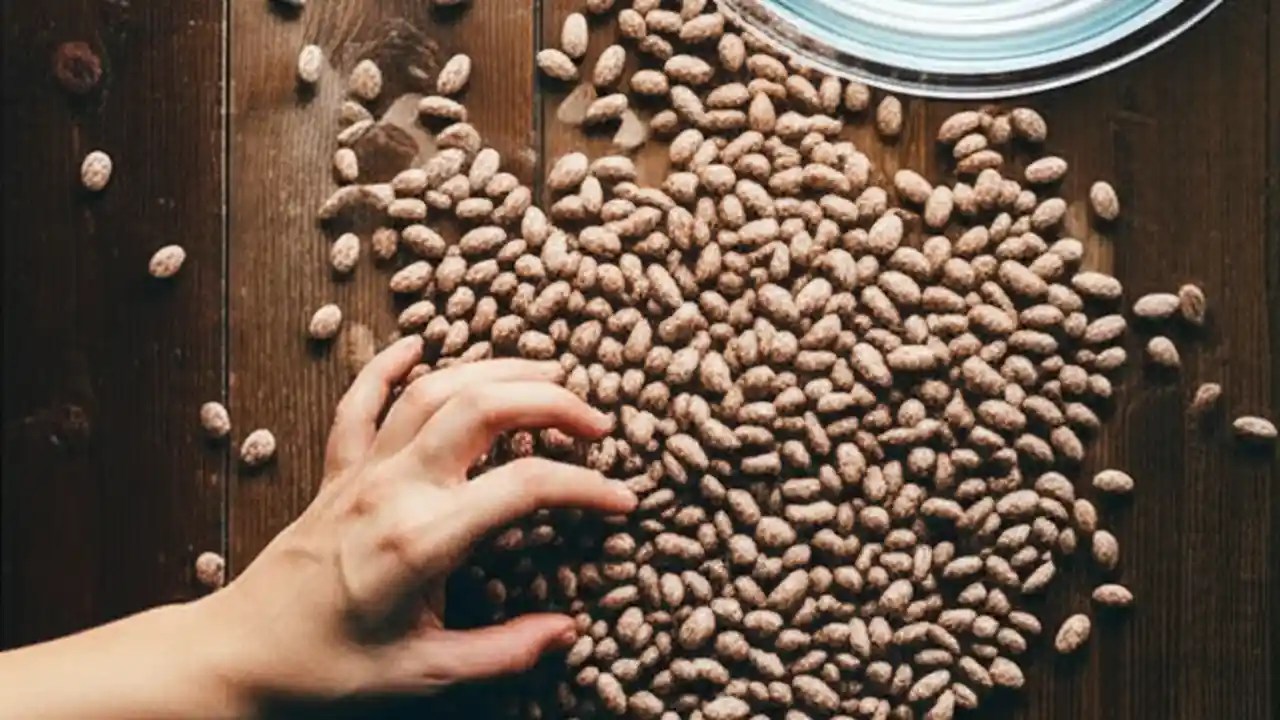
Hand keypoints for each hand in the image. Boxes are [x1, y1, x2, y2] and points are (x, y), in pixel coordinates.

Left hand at [203, 335, 636, 705]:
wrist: (237, 655)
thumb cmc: (326, 670)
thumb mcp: (423, 673)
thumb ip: (502, 651)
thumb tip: (567, 631)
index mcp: (423, 540)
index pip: (525, 487)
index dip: (585, 486)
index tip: (622, 500)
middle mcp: (394, 489)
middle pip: (482, 408)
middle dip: (549, 400)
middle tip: (594, 421)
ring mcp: (361, 473)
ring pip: (431, 390)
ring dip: (492, 370)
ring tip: (545, 373)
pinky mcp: (335, 473)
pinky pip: (360, 403)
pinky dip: (388, 366)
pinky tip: (419, 344)